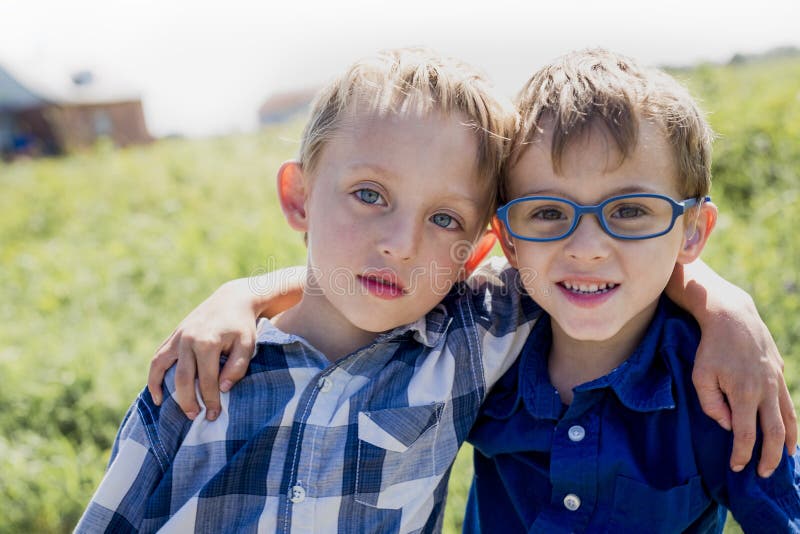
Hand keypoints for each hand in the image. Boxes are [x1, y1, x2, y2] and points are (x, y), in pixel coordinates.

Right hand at [148, 278, 260, 419]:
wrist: (233, 300)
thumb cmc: (242, 326)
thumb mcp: (248, 346)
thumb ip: (237, 368)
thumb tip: (222, 389)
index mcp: (208, 342)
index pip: (207, 380)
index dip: (211, 400)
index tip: (215, 415)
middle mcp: (189, 340)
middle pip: (183, 379)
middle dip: (189, 401)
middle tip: (196, 417)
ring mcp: (179, 337)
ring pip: (164, 368)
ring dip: (165, 391)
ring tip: (170, 408)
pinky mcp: (174, 335)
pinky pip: (158, 358)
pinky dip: (153, 376)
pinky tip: (156, 393)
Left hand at [692, 292, 796, 477]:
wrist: (732, 316)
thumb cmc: (710, 347)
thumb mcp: (700, 376)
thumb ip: (711, 405)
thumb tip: (728, 425)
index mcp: (744, 394)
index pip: (745, 434)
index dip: (742, 454)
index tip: (737, 467)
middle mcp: (765, 391)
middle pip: (775, 434)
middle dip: (770, 458)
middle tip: (764, 474)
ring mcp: (776, 381)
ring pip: (789, 420)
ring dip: (788, 443)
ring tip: (785, 459)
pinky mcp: (780, 373)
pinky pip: (789, 404)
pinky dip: (791, 422)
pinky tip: (787, 431)